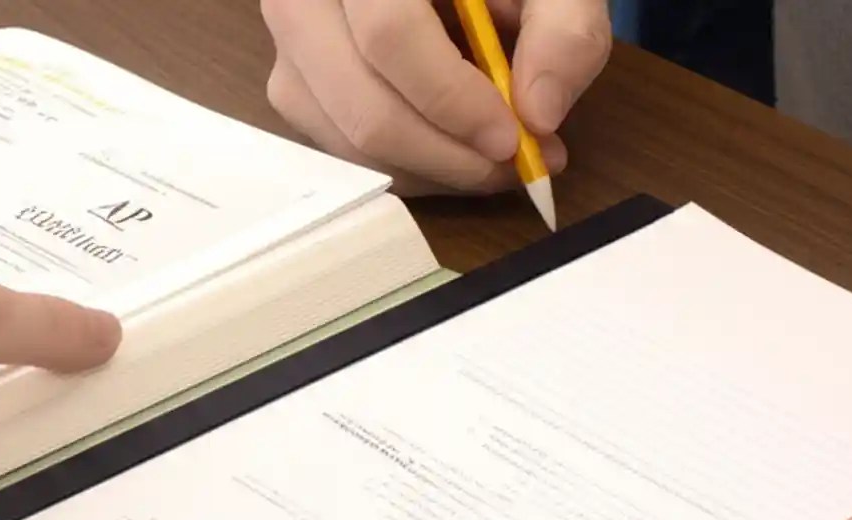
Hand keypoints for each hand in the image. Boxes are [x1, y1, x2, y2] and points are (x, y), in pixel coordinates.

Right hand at [260, 0, 611, 195]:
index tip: (511, 138)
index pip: (389, 37)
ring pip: (346, 142)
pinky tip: (451, 151)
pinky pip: (341, 154)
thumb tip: (539, 116)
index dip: (451, 100)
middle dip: (445, 155)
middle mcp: (303, 2)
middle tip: (512, 165)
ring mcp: (289, 51)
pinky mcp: (293, 90)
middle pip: (360, 107)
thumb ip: (562, 30)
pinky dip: (404, 168)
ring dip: (429, 171)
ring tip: (493, 160)